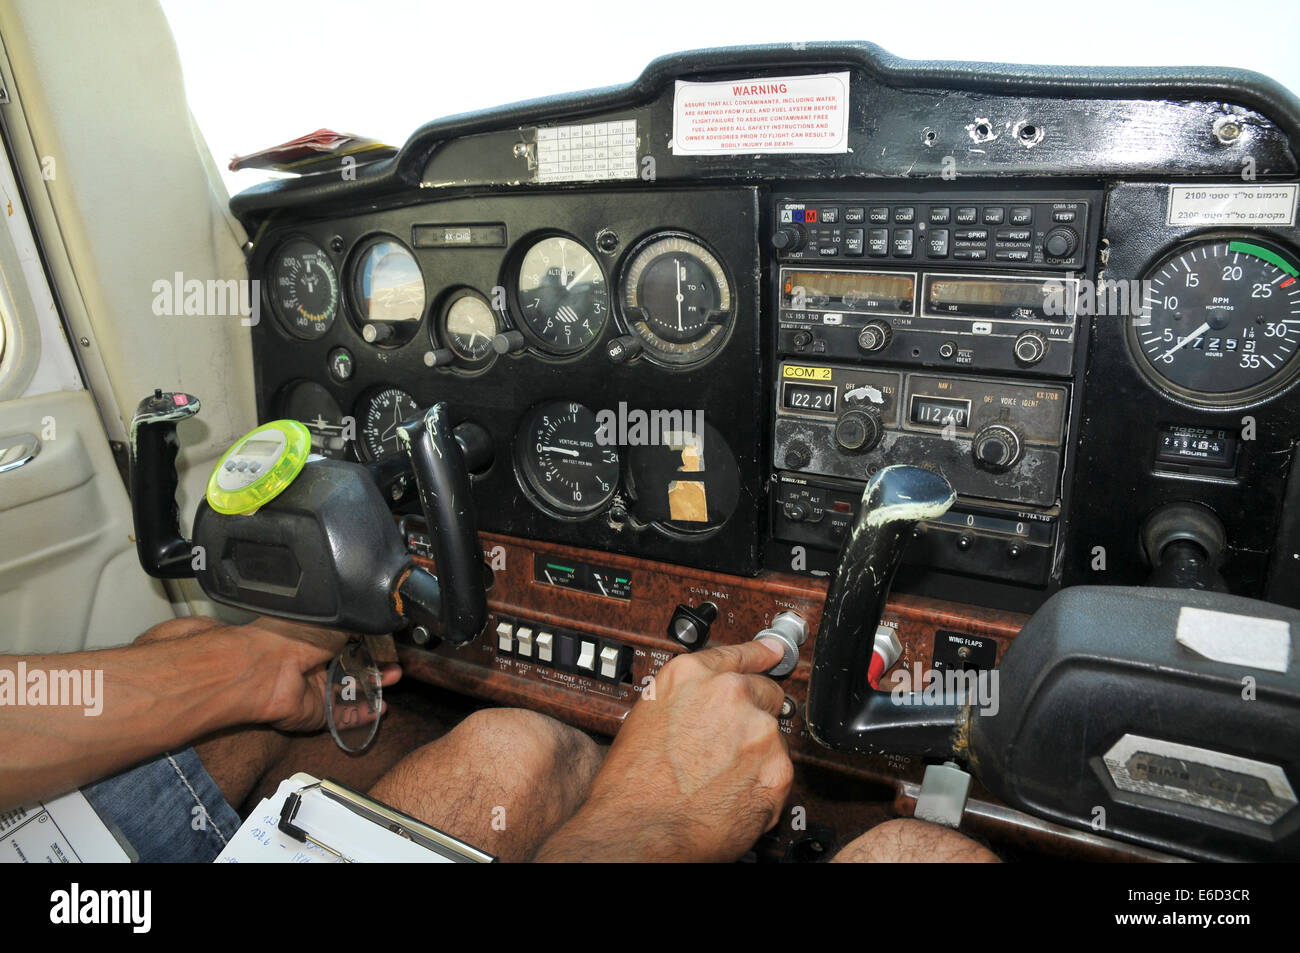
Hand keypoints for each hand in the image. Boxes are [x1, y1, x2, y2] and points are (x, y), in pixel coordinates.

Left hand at [236, 618, 399, 731]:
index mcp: (314, 637)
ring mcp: (314, 690)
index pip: (347, 642)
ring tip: (393, 678)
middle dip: (375, 666)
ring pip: (350, 692)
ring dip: (373, 687)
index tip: (388, 645)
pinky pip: (343, 715)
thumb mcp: (335, 619)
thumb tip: (376, 620)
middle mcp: (313, 663)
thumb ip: (358, 623)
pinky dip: (363, 714)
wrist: (267, 667)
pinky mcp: (315, 714)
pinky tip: (380, 709)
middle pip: (352, 669)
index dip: (369, 644)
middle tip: (395, 664)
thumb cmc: (292, 635)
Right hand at [537, 640, 791, 861]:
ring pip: (772, 738)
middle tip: (727, 748)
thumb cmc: (631, 785)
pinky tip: (731, 798)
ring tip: (719, 782)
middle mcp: (729, 694)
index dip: (760, 654)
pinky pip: (779, 774)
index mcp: (691, 675)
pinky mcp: (777, 769)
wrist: (638, 831)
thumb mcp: (646, 717)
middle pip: (766, 694)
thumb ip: (686, 699)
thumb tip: (704, 706)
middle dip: (753, 718)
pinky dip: (763, 788)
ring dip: (756, 756)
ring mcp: (758, 730)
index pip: (738, 654)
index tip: (774, 651)